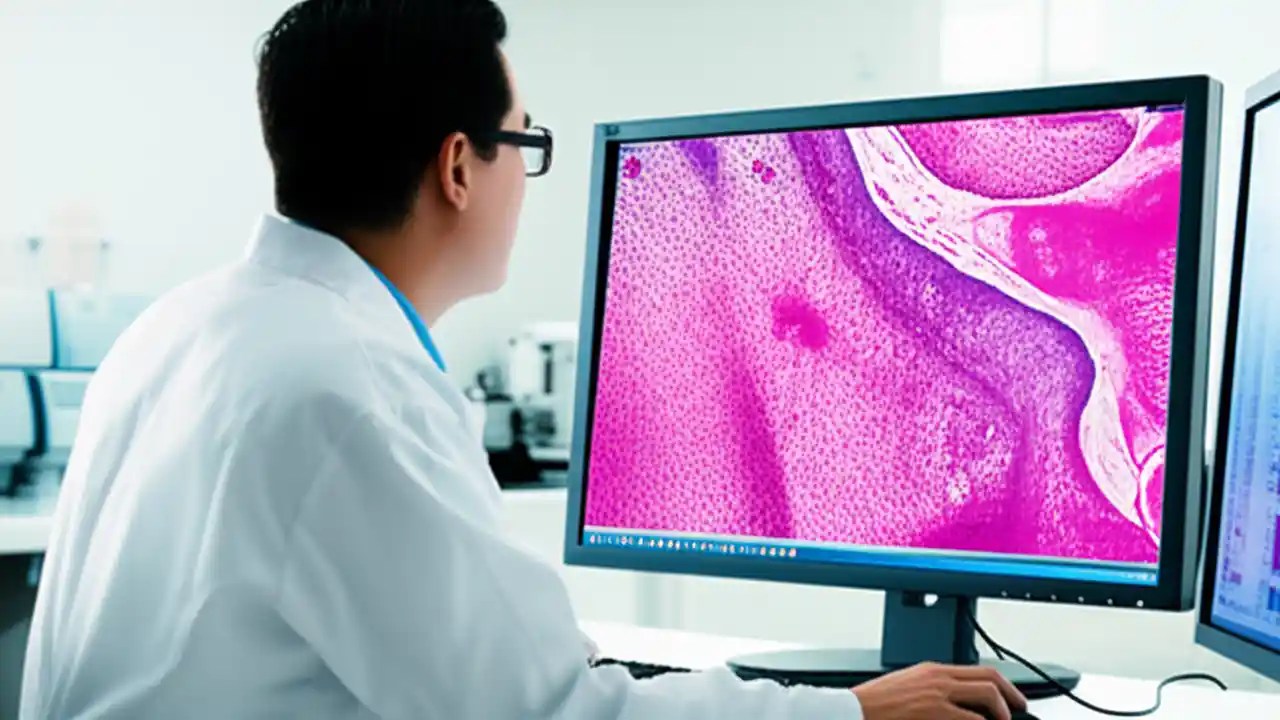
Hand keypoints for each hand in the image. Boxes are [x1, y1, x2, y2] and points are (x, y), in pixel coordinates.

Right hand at [852, 662, 1026, 719]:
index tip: (1010, 697)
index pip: (977, 670)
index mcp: (932, 670)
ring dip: (1003, 712)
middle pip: (989, 679)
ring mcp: (937, 694)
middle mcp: (938, 678)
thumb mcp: (906, 688)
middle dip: (1012, 696)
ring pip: (987, 695)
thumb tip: (954, 702)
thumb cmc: (874, 704)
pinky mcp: (934, 712)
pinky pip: (972, 719)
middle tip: (1018, 711)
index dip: (1001, 684)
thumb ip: (931, 689)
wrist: (852, 710)